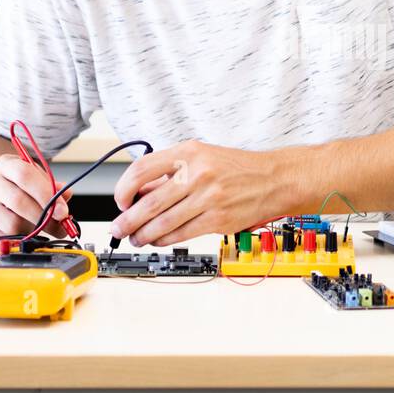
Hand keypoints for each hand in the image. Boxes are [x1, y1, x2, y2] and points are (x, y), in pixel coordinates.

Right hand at [0, 153, 72, 239]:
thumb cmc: (17, 189)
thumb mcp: (36, 181)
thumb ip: (52, 187)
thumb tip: (66, 195)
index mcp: (5, 165)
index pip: (25, 175)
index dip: (46, 195)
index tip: (63, 212)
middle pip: (19, 202)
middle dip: (45, 218)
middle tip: (60, 228)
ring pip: (12, 224)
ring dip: (33, 231)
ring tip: (39, 230)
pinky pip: (3, 239)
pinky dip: (18, 241)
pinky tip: (22, 235)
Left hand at [111, 140, 295, 246]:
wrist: (274, 179)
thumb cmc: (238, 168)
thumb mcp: (202, 157)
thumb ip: (170, 172)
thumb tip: (139, 194)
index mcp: (188, 152)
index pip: (141, 170)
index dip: (124, 189)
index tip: (121, 201)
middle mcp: (197, 173)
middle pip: (148, 202)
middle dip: (127, 220)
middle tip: (119, 228)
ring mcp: (207, 197)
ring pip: (162, 222)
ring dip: (143, 235)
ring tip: (137, 238)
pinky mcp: (217, 219)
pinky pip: (181, 233)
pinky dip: (164, 239)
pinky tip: (158, 240)